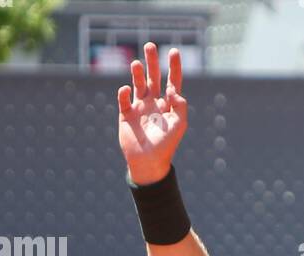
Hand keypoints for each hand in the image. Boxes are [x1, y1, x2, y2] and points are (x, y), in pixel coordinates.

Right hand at [118, 43, 188, 184]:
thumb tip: (174, 91)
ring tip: (136, 62)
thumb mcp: (179, 125)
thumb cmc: (166, 145)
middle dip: (152, 62)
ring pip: (138, 84)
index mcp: (168, 105)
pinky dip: (123, 94)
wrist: (148, 162)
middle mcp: (154, 103)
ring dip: (137, 73)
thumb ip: (180, 107)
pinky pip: (123, 100)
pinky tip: (126, 89)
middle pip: (153, 77)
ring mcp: (139, 108)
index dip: (174, 67)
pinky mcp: (126, 115)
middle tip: (151, 45)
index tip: (174, 51)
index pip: (172, 82)